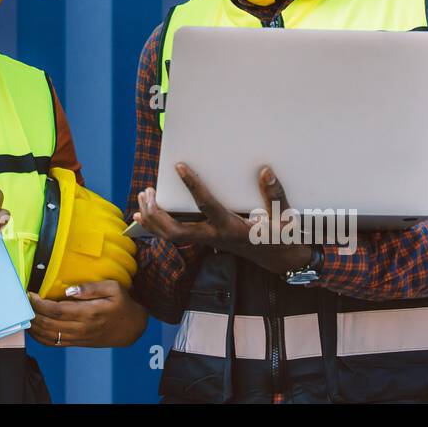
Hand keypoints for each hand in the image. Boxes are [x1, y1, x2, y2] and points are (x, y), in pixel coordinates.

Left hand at [26, 281, 147, 347]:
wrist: (132, 328)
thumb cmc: (122, 304)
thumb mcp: (114, 288)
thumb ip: (91, 288)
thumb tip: (69, 289)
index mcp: (89, 313)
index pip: (57, 310)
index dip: (40, 304)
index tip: (29, 294)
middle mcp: (81, 328)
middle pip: (48, 324)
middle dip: (32, 313)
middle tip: (22, 302)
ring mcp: (78, 338)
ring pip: (49, 336)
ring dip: (33, 326)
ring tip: (25, 313)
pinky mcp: (77, 343)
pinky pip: (54, 344)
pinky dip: (40, 338)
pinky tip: (33, 328)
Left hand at [133, 163, 311, 274]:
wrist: (279, 259)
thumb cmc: (281, 236)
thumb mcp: (284, 217)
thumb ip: (274, 195)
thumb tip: (265, 171)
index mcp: (232, 228)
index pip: (207, 206)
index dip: (193, 186)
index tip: (179, 167)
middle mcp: (215, 236)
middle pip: (176, 232)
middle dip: (157, 214)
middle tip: (147, 192)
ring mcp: (208, 240)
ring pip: (171, 237)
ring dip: (153, 219)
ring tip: (143, 196)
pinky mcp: (206, 239)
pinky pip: (175, 236)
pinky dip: (157, 226)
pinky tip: (145, 213)